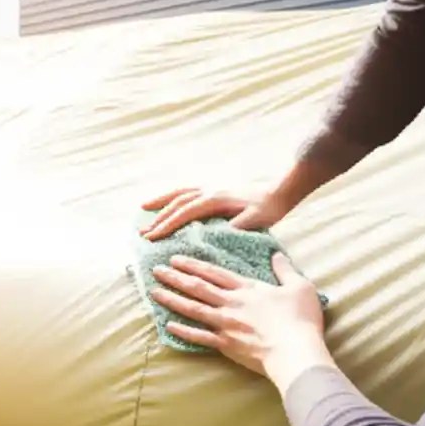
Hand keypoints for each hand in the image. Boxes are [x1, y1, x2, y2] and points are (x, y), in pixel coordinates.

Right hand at [139, 187, 291, 239]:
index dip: (166, 225)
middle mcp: (209, 190)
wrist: (282, 190)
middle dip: (158, 218)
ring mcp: (211, 187)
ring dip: (161, 201)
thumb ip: (234, 228)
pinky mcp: (216, 189)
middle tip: (142, 233)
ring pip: (180, 193)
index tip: (151, 238)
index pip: (184, 213)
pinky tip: (169, 201)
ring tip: (144, 208)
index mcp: (215, 199)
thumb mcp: (253, 221)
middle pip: (177, 203)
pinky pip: (188, 190)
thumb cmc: (269, 207)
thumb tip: (215, 236)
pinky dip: (174, 195)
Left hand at [149, 253, 334, 388]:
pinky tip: (168, 325)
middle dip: (175, 277)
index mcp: (247, 289)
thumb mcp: (299, 287)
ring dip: (172, 299)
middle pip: (197, 288)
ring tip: (154, 292)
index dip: (193, 264)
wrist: (295, 352)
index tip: (176, 259)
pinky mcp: (225, 345)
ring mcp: (226, 324)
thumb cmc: (300, 320)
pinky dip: (183, 331)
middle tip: (156, 271)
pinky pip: (199, 336)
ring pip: (192, 308)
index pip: (214, 272)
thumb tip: (277, 254)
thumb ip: (285, 269)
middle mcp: (231, 303)